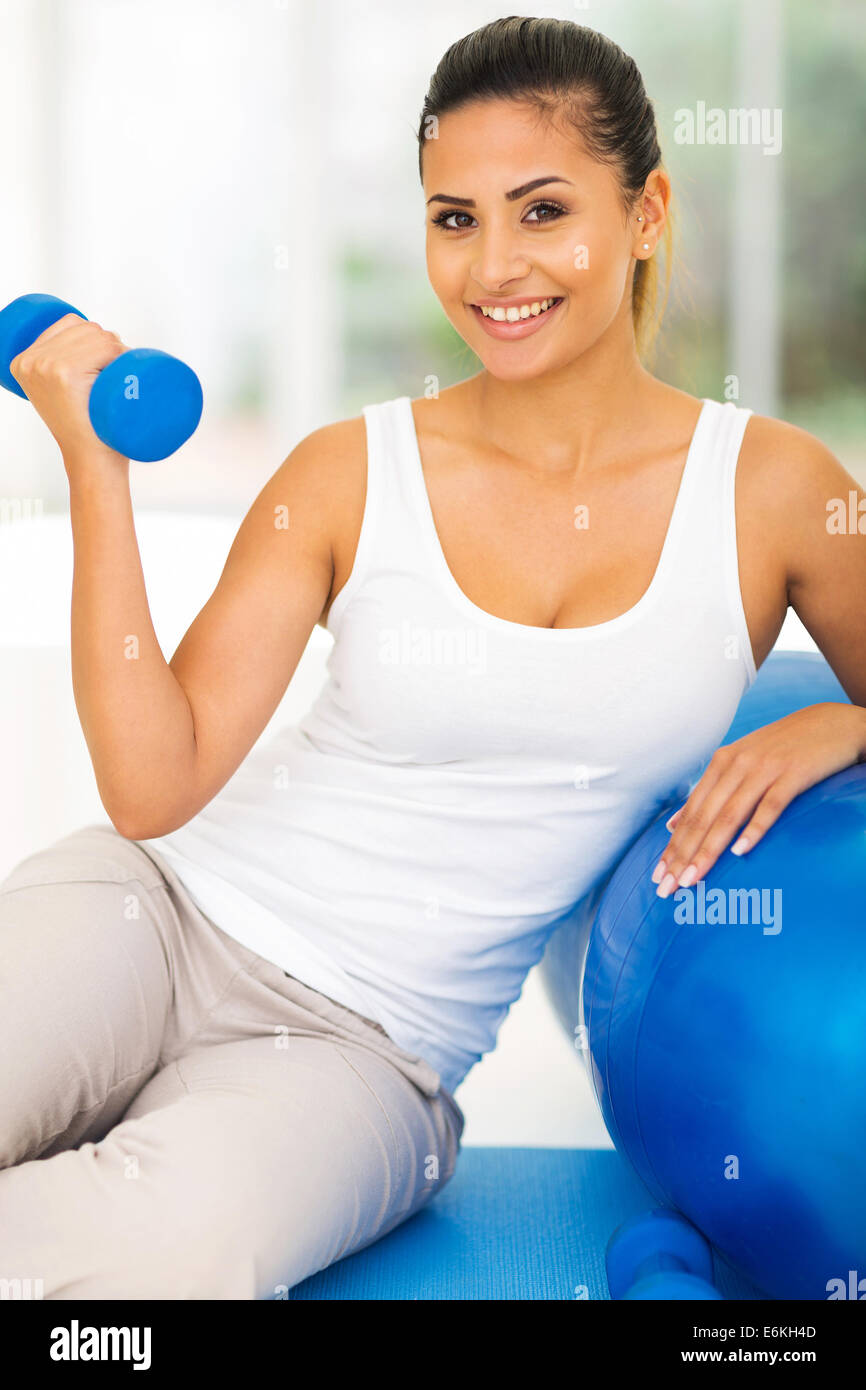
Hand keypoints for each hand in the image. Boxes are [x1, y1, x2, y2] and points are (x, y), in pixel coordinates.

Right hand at [9, 313, 129, 468]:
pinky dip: (122, 356)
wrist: (91, 461)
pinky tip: (119, 375)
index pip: (71, 322)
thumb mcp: (57, 393)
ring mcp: (46, 366)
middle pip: (87, 327)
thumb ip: (57, 367)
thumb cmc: (85, 428)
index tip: (103, 367)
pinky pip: (106, 346)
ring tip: (118, 380)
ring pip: (100, 336)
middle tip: (116, 377)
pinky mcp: (65, 373)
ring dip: (121, 352)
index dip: (96, 339)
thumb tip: (88, 335)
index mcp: (22, 361)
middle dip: (112, 346)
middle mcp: (30, 360)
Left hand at [652, 701, 865, 896]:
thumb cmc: (782, 749)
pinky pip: (770, 805)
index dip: (673, 847)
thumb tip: (672, 824)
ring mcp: (764, 769)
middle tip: (668, 887)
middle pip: (704, 818)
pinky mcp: (793, 774)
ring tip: (693, 878)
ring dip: (709, 850)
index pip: (691, 813)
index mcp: (721, 764)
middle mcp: (736, 765)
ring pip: (729, 816)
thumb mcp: (740, 763)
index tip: (659, 876)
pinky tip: (740, 851)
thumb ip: (709, 792)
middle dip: (683, 856)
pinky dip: (754, 828)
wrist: (830, 724)